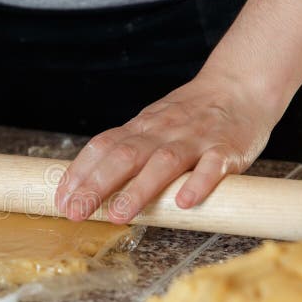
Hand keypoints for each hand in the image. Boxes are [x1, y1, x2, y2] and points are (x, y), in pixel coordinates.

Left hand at [55, 72, 282, 222]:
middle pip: (124, 156)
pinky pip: (212, 167)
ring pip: (162, 163)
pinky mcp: (226, 150)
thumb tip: (89, 185)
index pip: (101, 147)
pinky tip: (185, 202)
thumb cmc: (191, 115)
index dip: (79, 173)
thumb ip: (127, 151)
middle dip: (96, 186)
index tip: (61, 199)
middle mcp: (162, 132)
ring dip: (139, 190)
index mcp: (140, 128)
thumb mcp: (152, 126)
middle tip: (76, 212)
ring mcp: (194, 140)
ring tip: (119, 215)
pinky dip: (199, 184)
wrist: (240, 86)